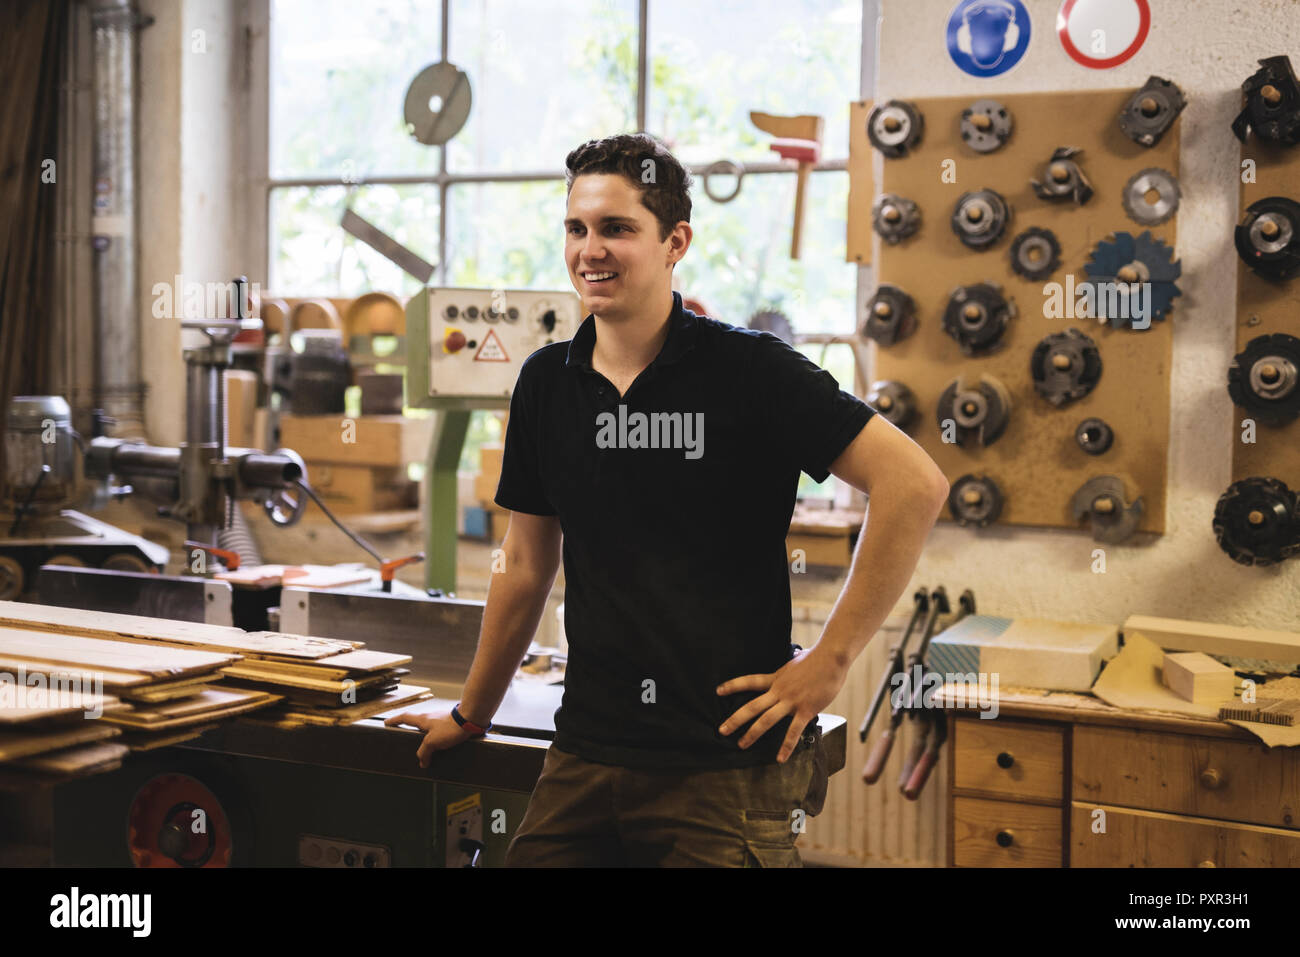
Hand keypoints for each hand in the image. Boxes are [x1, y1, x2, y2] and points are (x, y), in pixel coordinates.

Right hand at [383, 709, 477, 767]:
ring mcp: (442, 720)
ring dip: (427, 737)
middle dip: (411, 729)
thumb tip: (422, 762)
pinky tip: (442, 748)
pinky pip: (441, 732)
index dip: (395, 721)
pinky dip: (439, 739)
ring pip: (430, 728)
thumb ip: (424, 752)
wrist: (471, 720)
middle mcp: (431, 718)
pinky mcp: (451, 725)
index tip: (387, 723)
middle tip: (407, 736)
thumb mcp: (432, 742)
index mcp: (423, 720)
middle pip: (417, 722)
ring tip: (427, 749)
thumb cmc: (451, 726)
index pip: (404, 718)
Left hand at [716, 646, 848, 762]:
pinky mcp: (805, 710)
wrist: (831, 658)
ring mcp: (791, 701)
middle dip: (735, 719)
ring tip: (741, 745)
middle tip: (722, 730)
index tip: (718, 691)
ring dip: (752, 733)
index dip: (732, 686)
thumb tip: (793, 659)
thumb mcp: (796, 661)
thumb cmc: (817, 658)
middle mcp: (779, 691)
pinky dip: (786, 747)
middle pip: (752, 706)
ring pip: (766, 720)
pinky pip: (793, 731)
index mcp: (776, 678)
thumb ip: (790, 667)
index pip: (749, 681)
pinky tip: (780, 759)